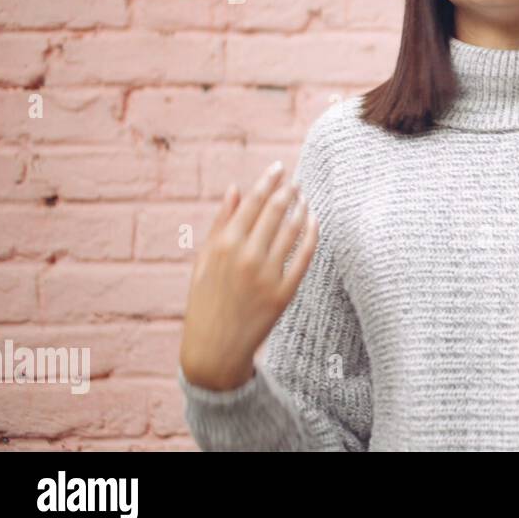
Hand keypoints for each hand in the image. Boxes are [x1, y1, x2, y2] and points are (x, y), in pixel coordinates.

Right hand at [179, 161, 319, 390]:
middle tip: (296, 180)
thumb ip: (220, 223)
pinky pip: (304, 256)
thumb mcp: (204, 261)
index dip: (267, 182)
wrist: (214, 349)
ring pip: (292, 231)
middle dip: (287, 191)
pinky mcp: (283, 293)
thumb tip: (235, 189)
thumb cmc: (206, 301)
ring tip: (304, 198)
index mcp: (223, 246)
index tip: (278, 168)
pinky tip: (314, 221)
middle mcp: (245, 257)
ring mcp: (266, 275)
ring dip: (301, 209)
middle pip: (274, 212)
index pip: (251, 204)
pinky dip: (311, 235)